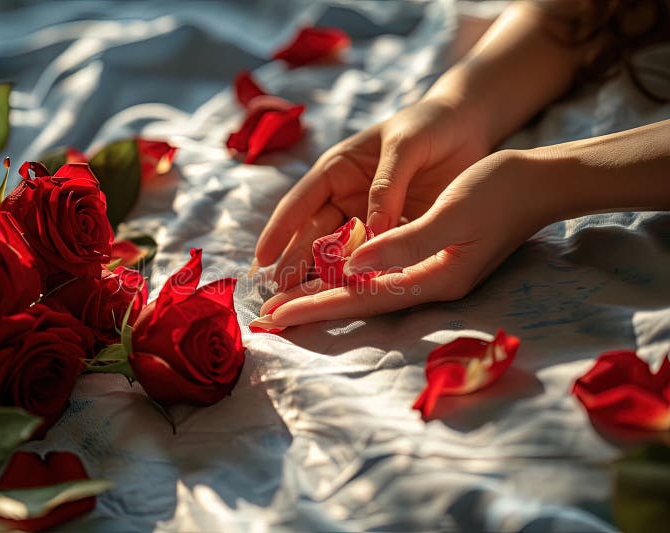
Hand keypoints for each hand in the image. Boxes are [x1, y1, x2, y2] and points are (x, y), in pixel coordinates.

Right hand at [253, 97, 489, 290]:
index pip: (300, 202)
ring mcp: (367, 216)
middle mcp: (345, 195)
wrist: (468, 124)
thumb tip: (372, 232)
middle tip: (280, 291)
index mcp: (338, 168)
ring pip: (338, 250)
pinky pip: (372, 256)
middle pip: (313, 233)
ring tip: (302, 300)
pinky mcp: (393, 231)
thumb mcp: (406, 146)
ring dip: (321, 274)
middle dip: (295, 261)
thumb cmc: (430, 125)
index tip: (262, 258)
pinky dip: (361, 275)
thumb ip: (388, 186)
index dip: (279, 230)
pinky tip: (349, 296)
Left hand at [255, 150, 555, 327]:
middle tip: (268, 321)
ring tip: (288, 304)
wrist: (541, 182)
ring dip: (327, 297)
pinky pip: (380, 276)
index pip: (361, 298)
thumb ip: (404, 243)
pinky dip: (350, 279)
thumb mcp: (452, 214)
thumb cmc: (499, 190)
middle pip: (359, 302)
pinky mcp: (433, 259)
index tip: (276, 316)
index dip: (316, 306)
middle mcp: (429, 284)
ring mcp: (431, 274)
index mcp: (432, 278)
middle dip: (313, 309)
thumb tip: (355, 266)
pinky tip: (330, 278)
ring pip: (367, 291)